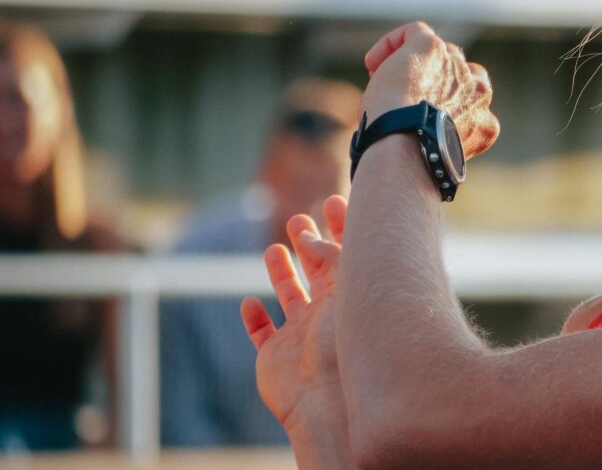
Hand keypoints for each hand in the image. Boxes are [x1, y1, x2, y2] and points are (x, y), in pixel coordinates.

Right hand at [241, 197, 348, 437]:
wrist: (327, 402)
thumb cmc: (346, 343)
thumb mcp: (347, 287)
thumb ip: (332, 255)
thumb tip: (309, 233)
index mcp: (352, 298)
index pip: (348, 254)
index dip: (342, 227)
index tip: (334, 200)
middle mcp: (328, 315)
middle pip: (318, 272)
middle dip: (309, 244)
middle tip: (299, 217)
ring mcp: (301, 337)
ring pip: (290, 297)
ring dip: (281, 273)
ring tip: (275, 250)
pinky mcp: (275, 357)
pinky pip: (262, 334)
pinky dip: (254, 319)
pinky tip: (250, 303)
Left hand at [362, 21, 498, 158]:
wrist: (404, 148)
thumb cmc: (410, 160)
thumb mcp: (434, 153)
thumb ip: (438, 136)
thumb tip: (411, 128)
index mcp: (486, 126)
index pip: (471, 105)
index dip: (445, 106)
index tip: (421, 117)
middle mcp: (479, 92)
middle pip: (460, 73)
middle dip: (436, 81)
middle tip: (404, 97)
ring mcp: (458, 66)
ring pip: (440, 52)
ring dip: (417, 63)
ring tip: (386, 82)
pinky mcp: (432, 47)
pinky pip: (415, 32)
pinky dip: (392, 44)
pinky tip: (373, 64)